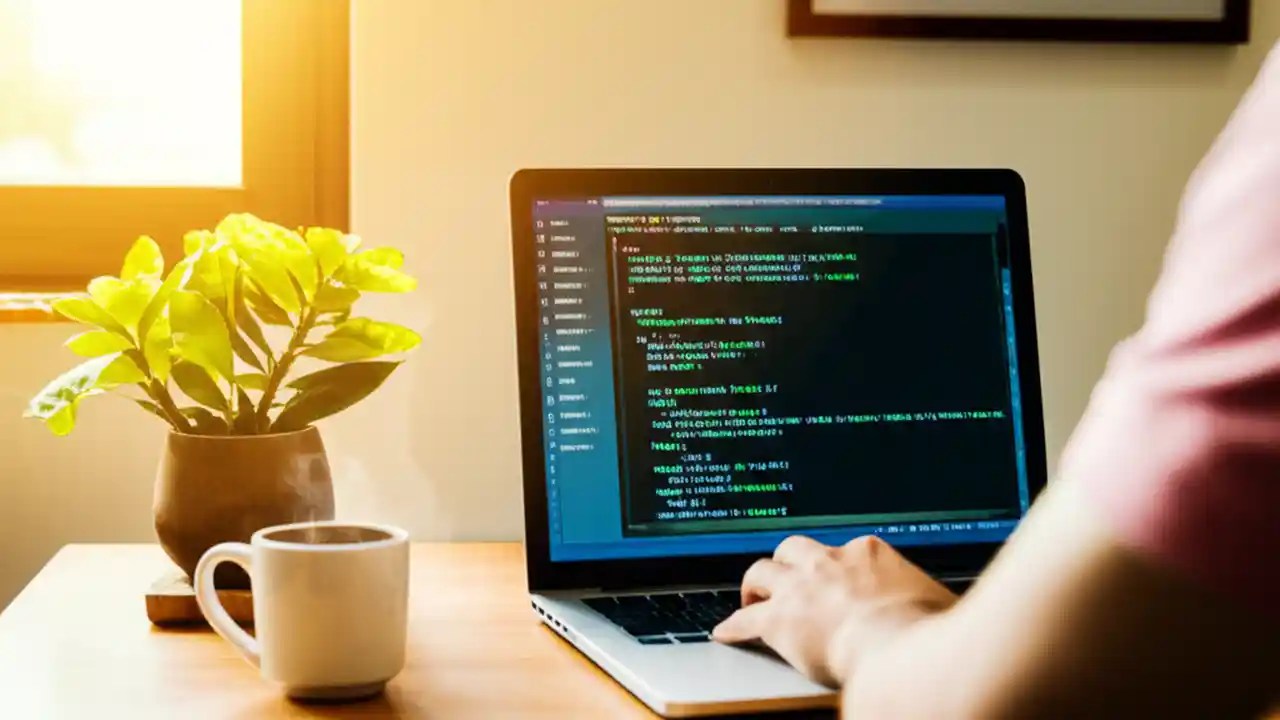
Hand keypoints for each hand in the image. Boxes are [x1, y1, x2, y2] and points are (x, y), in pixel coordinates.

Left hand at [712, 535, 956, 686]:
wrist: (899, 648)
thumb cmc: (926, 630)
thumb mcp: (940, 601)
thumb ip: (932, 598)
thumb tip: (951, 607)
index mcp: (868, 554)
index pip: (844, 551)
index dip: (835, 566)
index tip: (835, 578)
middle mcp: (828, 562)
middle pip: (794, 549)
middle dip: (787, 562)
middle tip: (784, 578)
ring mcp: (800, 588)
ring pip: (762, 571)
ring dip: (755, 585)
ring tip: (750, 597)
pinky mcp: (779, 620)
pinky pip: (746, 621)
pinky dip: (733, 627)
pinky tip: (725, 632)